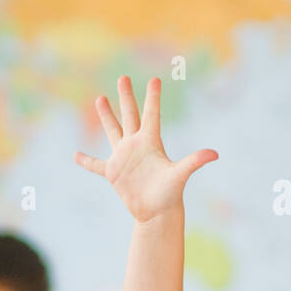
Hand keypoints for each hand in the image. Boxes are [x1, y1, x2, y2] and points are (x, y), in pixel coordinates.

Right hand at [75, 76, 216, 221]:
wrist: (156, 212)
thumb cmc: (170, 194)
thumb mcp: (180, 175)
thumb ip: (194, 162)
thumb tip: (214, 154)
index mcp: (151, 142)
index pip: (151, 114)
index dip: (153, 97)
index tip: (155, 79)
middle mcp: (136, 145)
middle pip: (130, 115)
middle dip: (126, 97)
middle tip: (123, 78)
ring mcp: (123, 158)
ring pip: (113, 131)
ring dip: (106, 116)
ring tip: (101, 98)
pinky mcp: (113, 173)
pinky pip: (96, 165)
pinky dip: (86, 161)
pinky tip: (76, 155)